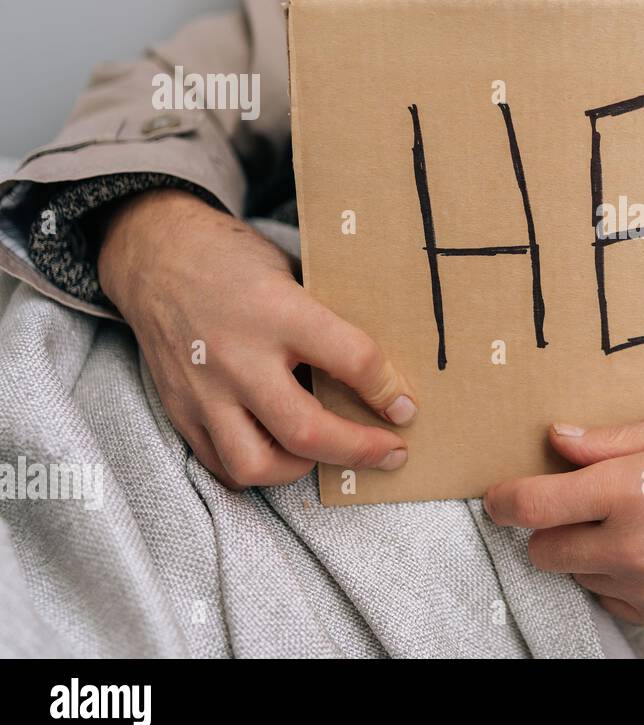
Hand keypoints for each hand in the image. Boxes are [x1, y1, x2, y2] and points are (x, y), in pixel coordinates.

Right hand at [98, 189, 417, 488]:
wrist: (155, 254)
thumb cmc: (233, 259)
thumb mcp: (291, 272)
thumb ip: (326, 321)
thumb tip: (380, 370)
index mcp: (277, 310)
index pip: (352, 360)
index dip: (389, 390)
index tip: (406, 407)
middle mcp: (238, 357)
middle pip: (306, 429)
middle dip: (360, 450)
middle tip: (392, 453)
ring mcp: (204, 390)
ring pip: (257, 464)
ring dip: (302, 469)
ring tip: (327, 453)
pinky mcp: (180, 411)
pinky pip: (222, 465)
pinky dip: (259, 470)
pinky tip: (283, 453)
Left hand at [485, 411, 643, 629]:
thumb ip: (612, 438)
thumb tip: (557, 438)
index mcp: (631, 490)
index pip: (534, 505)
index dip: (503, 499)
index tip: (498, 495)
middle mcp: (630, 546)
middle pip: (542, 548)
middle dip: (548, 524)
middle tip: (578, 500)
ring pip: (573, 574)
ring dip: (580, 550)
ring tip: (625, 521)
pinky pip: (607, 598)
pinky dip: (610, 576)